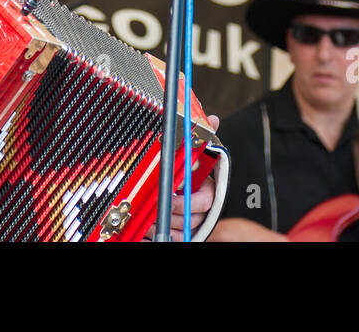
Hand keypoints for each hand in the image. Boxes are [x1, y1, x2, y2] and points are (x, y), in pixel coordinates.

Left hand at [144, 114, 219, 240]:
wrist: (186, 189)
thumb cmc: (190, 172)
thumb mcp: (194, 155)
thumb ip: (201, 140)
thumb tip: (215, 118)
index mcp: (208, 193)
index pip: (203, 202)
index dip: (185, 202)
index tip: (168, 199)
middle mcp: (201, 212)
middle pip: (189, 219)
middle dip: (169, 214)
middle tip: (151, 209)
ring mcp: (191, 225)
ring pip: (179, 230)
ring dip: (161, 225)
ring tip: (144, 219)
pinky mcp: (179, 234)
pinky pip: (172, 239)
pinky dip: (158, 236)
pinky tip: (146, 230)